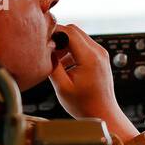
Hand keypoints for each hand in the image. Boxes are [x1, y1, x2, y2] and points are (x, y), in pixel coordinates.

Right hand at [48, 24, 139, 140]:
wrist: (103, 114)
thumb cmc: (85, 105)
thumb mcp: (62, 86)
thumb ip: (53, 65)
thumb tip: (45, 50)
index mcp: (90, 57)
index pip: (69, 31)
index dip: (53, 31)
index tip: (41, 39)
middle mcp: (99, 52)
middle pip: (74, 31)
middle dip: (58, 37)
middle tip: (47, 51)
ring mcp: (101, 54)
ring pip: (79, 37)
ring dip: (65, 45)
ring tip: (55, 61)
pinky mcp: (100, 58)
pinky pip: (84, 46)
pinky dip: (72, 50)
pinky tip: (64, 65)